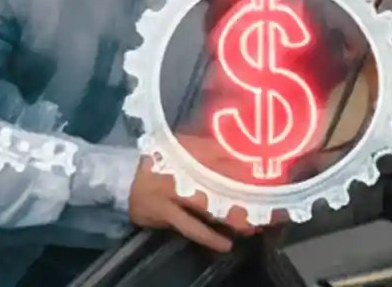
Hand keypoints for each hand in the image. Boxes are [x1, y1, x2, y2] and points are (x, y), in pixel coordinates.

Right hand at [126, 136, 259, 251]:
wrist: (122, 180)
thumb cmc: (159, 162)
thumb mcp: (181, 146)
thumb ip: (208, 147)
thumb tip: (242, 150)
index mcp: (187, 148)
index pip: (221, 154)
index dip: (244, 165)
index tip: (269, 174)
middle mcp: (180, 168)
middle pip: (220, 180)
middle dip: (245, 192)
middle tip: (268, 203)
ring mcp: (171, 192)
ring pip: (209, 206)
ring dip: (233, 216)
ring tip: (254, 225)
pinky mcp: (164, 213)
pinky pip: (190, 227)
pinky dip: (209, 236)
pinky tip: (226, 244)